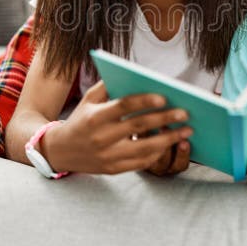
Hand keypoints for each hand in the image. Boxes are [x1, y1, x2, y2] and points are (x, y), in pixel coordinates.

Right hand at [47, 81, 192, 174]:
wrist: (60, 151)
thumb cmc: (80, 119)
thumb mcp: (88, 99)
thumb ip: (109, 85)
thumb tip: (137, 75)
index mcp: (95, 117)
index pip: (123, 107)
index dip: (144, 101)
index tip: (164, 98)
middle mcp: (101, 137)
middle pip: (138, 127)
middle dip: (165, 119)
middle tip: (185, 113)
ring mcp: (108, 156)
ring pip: (144, 148)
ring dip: (169, 139)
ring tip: (186, 131)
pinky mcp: (113, 169)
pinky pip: (141, 163)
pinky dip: (158, 153)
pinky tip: (171, 144)